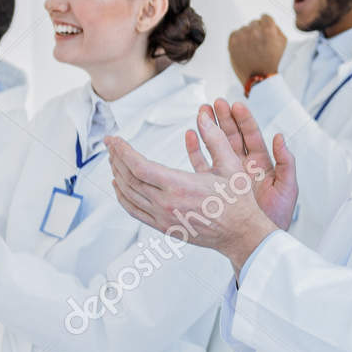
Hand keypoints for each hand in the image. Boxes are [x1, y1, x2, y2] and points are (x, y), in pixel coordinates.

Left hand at [107, 99, 295, 269]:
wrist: (240, 233)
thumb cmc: (237, 202)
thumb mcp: (231, 165)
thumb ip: (215, 139)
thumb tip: (204, 118)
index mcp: (179, 186)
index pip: (139, 166)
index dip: (122, 151)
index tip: (115, 140)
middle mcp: (166, 204)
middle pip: (129, 179)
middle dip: (116, 159)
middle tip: (111, 145)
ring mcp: (163, 217)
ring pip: (128, 195)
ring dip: (117, 175)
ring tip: (113, 160)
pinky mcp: (163, 226)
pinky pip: (134, 211)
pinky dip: (122, 197)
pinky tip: (118, 186)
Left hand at [227, 15, 287, 86]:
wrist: (260, 79)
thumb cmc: (273, 63)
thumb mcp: (283, 44)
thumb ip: (276, 29)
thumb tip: (267, 22)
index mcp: (268, 30)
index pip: (265, 17)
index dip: (266, 25)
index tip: (265, 32)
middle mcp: (254, 31)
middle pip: (254, 23)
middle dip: (257, 31)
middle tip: (259, 44)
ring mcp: (242, 37)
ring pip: (244, 29)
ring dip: (247, 36)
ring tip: (252, 49)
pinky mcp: (232, 43)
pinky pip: (234, 34)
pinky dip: (238, 39)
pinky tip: (244, 48)